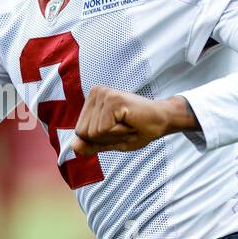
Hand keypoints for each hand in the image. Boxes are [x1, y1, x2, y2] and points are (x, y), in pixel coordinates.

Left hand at [70, 87, 198, 155]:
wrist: (163, 120)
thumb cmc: (138, 129)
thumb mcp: (110, 141)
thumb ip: (92, 144)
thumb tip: (73, 146)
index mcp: (91, 100)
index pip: (80, 132)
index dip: (100, 140)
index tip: (117, 128)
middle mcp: (95, 92)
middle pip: (83, 133)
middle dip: (105, 138)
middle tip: (124, 126)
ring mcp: (103, 94)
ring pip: (93, 133)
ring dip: (113, 135)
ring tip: (127, 123)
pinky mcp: (112, 100)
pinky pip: (103, 130)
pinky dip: (119, 133)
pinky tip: (130, 122)